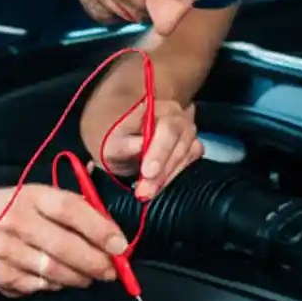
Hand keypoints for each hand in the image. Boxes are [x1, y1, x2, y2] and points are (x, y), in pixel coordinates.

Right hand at [0, 184, 128, 297]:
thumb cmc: (1, 208)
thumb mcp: (33, 194)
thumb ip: (69, 208)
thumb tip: (108, 229)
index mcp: (31, 196)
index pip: (73, 211)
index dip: (101, 229)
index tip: (119, 244)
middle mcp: (18, 222)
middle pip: (66, 247)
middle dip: (96, 262)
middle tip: (111, 269)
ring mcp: (6, 250)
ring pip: (54, 271)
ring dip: (78, 277)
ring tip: (89, 276)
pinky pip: (36, 286)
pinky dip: (53, 285)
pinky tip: (59, 280)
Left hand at [81, 92, 202, 199]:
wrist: (121, 139)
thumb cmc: (115, 138)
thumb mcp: (111, 142)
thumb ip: (124, 144)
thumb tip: (141, 147)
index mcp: (158, 108)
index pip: (167, 128)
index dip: (159, 151)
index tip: (147, 172)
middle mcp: (178, 117)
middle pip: (179, 144)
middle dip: (162, 172)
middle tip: (144, 191)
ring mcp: (187, 132)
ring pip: (186, 156)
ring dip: (167, 177)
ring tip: (146, 193)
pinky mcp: (191, 148)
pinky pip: (189, 163)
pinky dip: (174, 176)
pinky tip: (158, 186)